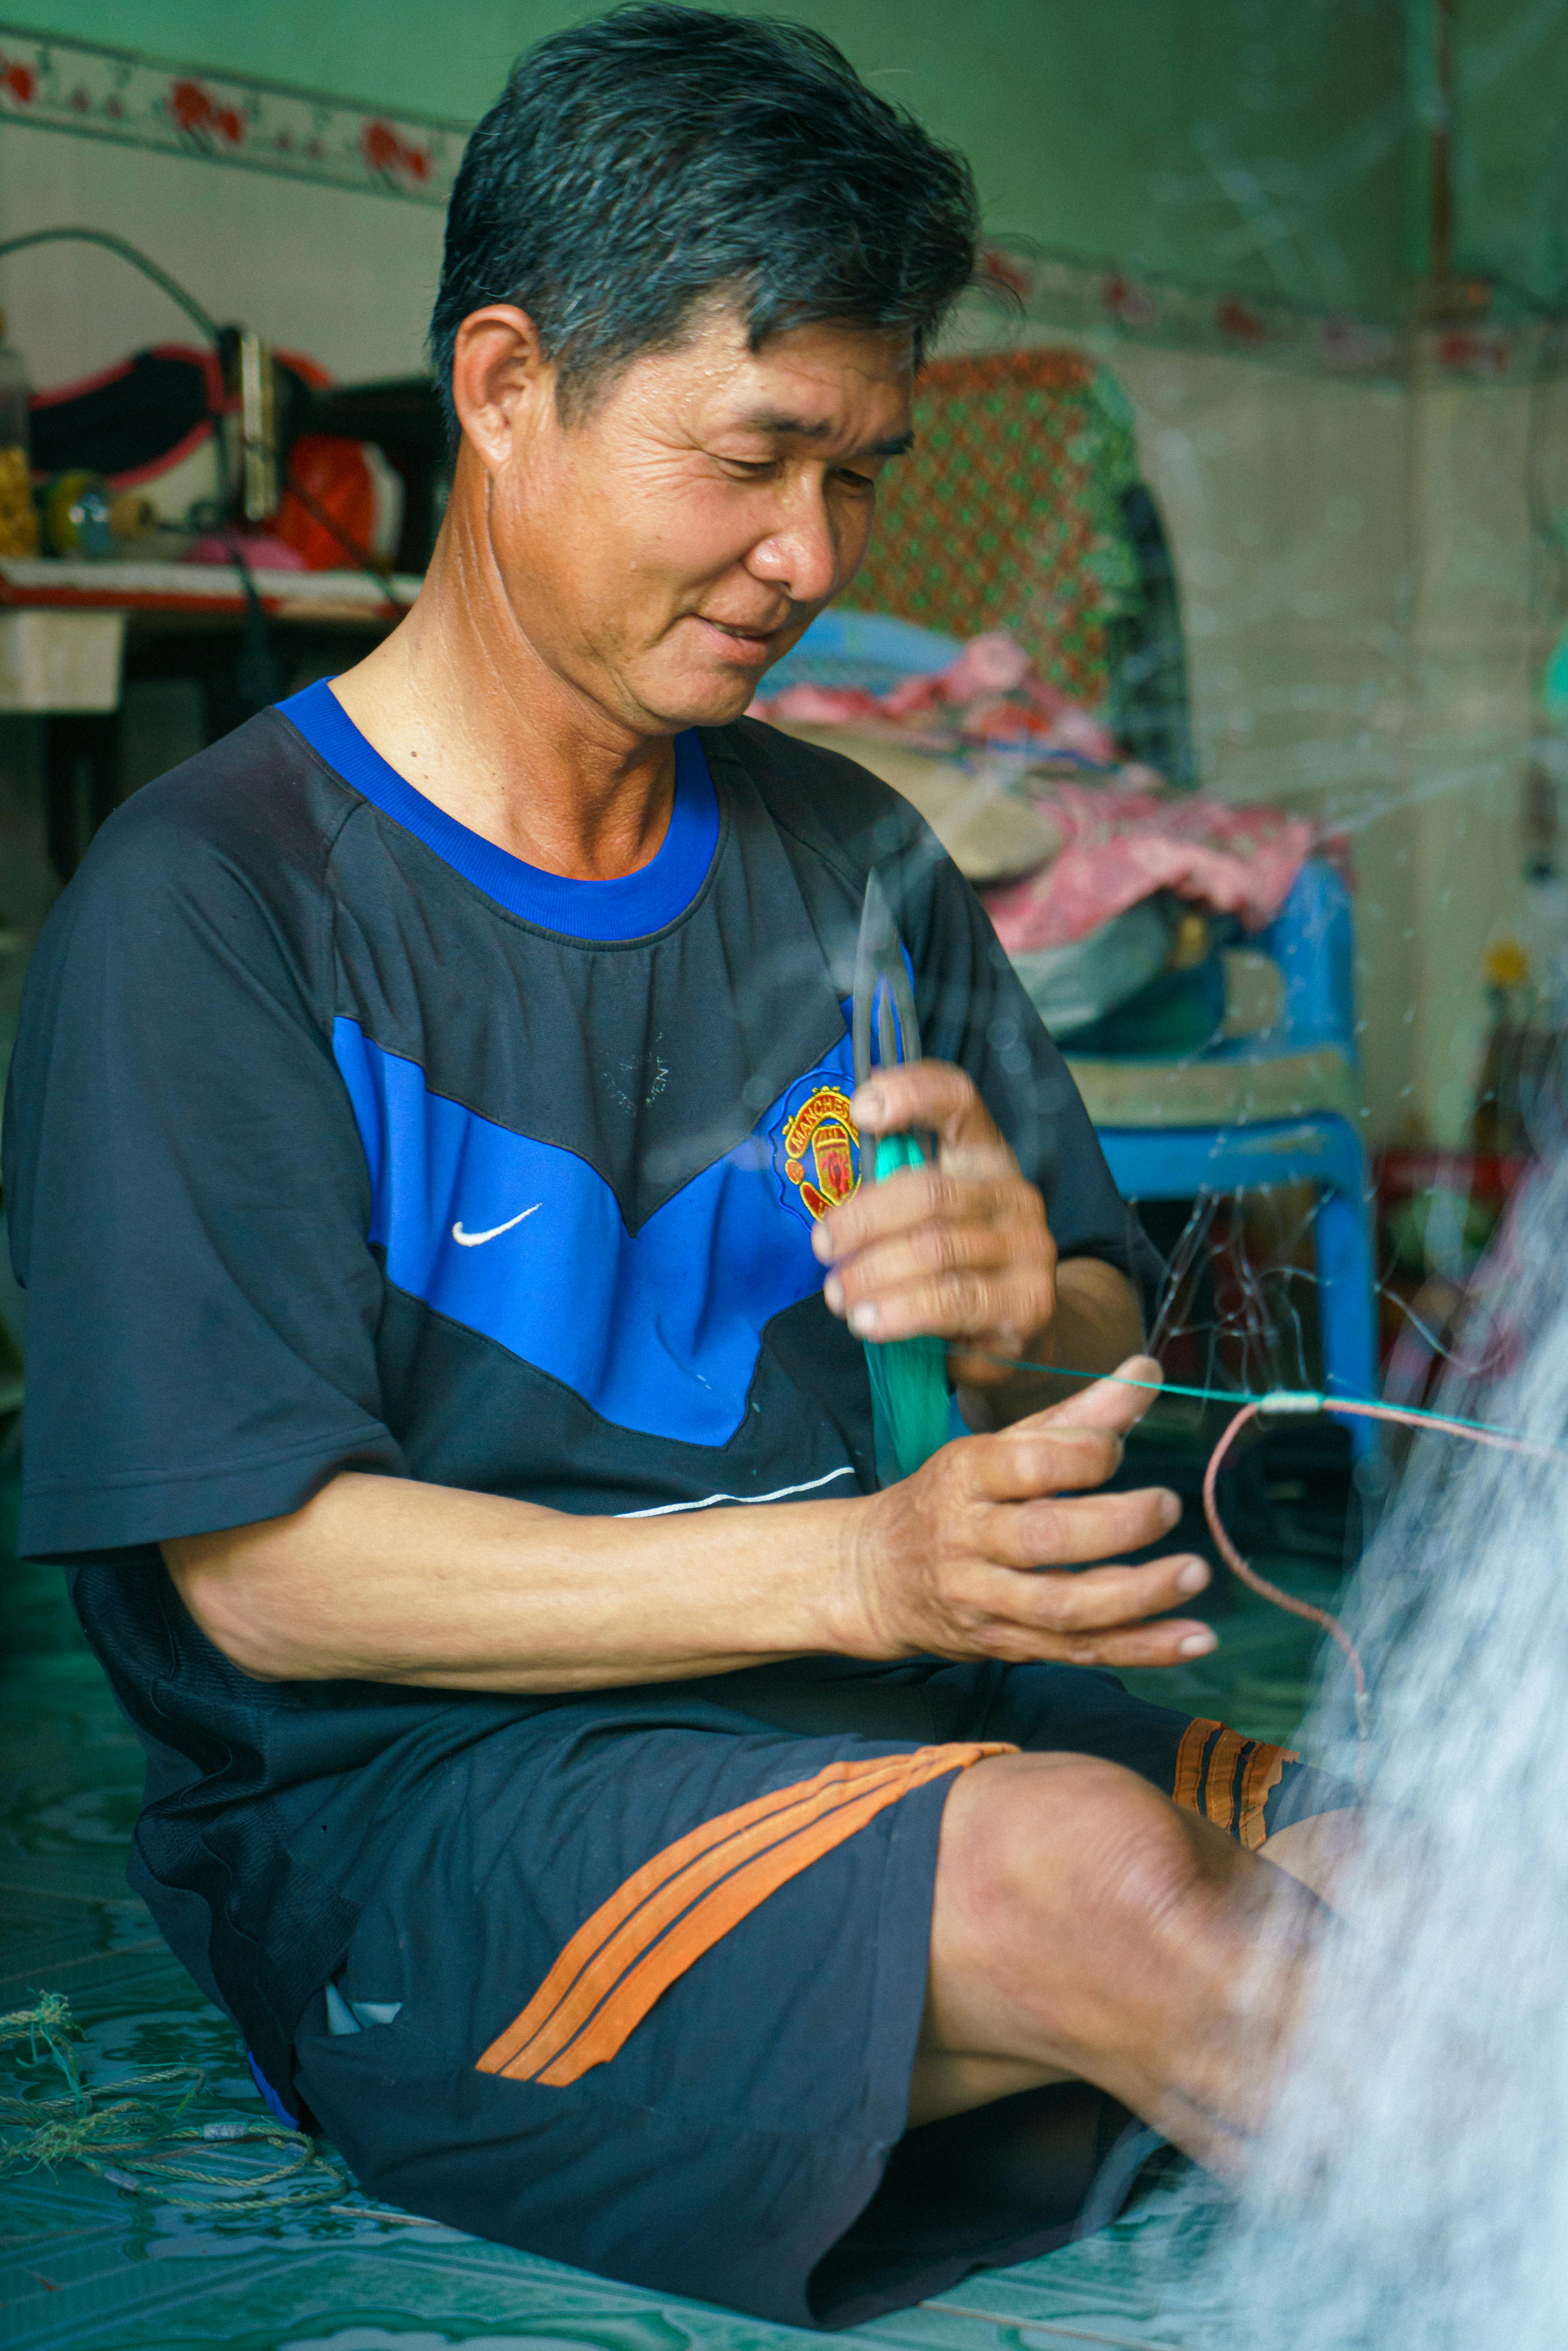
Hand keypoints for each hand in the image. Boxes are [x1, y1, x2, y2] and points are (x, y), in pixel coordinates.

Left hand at [813, 1059, 1053, 1386]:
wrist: (1017, 1327)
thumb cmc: (953, 1263)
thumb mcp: (923, 1219)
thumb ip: (887, 1196)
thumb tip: (826, 1210)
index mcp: (982, 1156)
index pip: (957, 1100)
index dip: (912, 1092)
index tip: (860, 1108)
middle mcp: (1012, 1193)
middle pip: (929, 1191)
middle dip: (864, 1220)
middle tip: (823, 1247)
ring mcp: (1028, 1247)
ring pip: (937, 1249)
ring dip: (874, 1273)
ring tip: (839, 1295)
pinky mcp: (1027, 1301)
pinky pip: (954, 1302)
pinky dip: (902, 1312)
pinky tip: (870, 1322)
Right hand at [836, 1359, 1215, 1669]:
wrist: (874, 1576)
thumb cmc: (951, 1499)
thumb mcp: (996, 1448)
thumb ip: (1076, 1416)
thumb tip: (1149, 1370)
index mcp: (964, 1476)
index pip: (1025, 1465)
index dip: (1081, 1454)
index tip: (1118, 1447)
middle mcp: (970, 1541)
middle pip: (1044, 1538)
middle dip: (1115, 1524)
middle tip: (1170, 1505)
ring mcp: (986, 1601)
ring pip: (1063, 1606)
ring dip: (1137, 1595)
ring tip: (1195, 1573)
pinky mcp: (1008, 1646)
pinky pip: (1080, 1651)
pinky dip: (1141, 1649)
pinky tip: (1194, 1638)